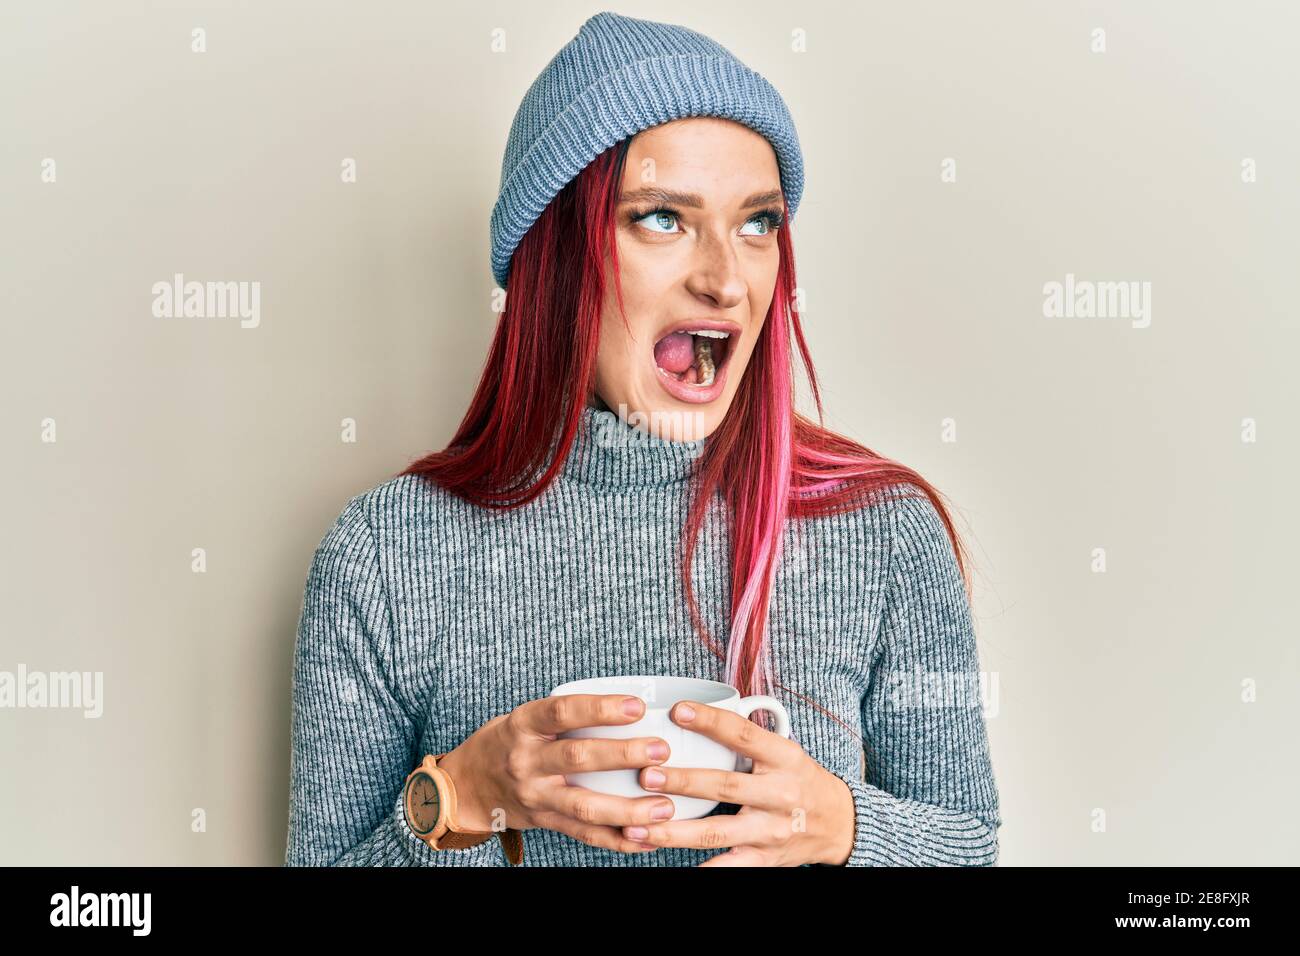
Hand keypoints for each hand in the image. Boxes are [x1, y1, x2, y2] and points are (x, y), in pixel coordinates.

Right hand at [436, 694, 674, 854]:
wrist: (464, 786)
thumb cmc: (505, 742)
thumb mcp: (524, 717)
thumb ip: (564, 714)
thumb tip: (628, 704)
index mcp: (524, 725)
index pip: (563, 711)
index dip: (600, 708)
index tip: (637, 706)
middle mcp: (527, 761)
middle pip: (578, 758)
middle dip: (624, 755)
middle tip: (661, 751)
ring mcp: (535, 796)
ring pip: (585, 806)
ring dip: (629, 808)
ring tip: (665, 805)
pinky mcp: (544, 822)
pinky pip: (584, 835)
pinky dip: (619, 839)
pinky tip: (649, 838)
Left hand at [619, 700, 856, 865]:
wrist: (839, 823)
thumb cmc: (800, 779)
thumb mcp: (785, 750)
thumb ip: (748, 735)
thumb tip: (698, 714)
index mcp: (784, 758)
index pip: (743, 735)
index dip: (710, 722)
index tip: (677, 711)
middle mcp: (779, 793)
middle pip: (725, 786)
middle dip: (682, 781)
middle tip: (646, 775)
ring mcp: (772, 830)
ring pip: (717, 831)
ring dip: (674, 830)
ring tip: (638, 825)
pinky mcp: (766, 859)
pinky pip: (729, 865)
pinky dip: (702, 868)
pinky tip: (666, 860)